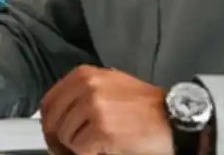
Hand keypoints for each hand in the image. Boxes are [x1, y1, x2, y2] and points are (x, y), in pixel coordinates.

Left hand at [39, 65, 171, 154]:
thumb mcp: (109, 87)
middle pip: (53, 122)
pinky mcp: (102, 129)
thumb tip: (55, 119)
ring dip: (77, 150)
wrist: (175, 119)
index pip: (48, 102)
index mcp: (84, 75)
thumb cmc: (145, 107)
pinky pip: (80, 150)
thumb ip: (81, 96)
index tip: (54, 138)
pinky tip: (105, 151)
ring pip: (65, 138)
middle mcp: (86, 87)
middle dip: (58, 142)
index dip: (48, 125)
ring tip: (96, 148)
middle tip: (69, 152)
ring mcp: (94, 107)